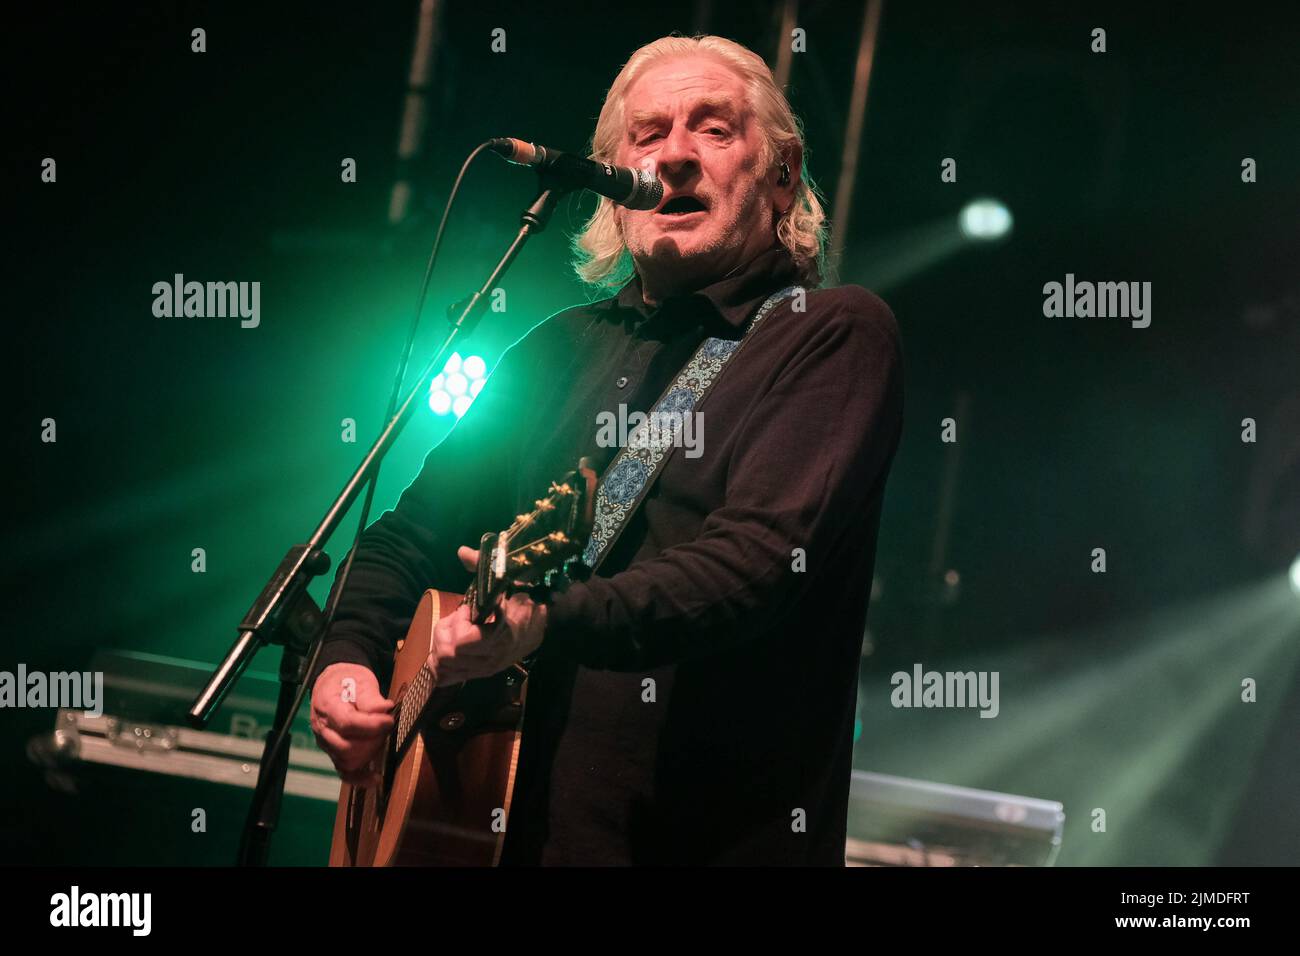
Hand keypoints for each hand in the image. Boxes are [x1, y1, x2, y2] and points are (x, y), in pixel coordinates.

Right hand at [309, 663, 394, 787]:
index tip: (389, 720)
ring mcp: (327, 744)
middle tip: (386, 727)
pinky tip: (375, 779)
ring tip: (381, 739)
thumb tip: (385, 709)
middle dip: (373, 740)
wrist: (333, 683)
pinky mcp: (334, 753)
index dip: (372, 725)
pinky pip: (344, 772)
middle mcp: (323, 729)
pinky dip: (360, 778)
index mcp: (327, 707)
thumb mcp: (359, 680)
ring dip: (369, 754)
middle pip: (347, 747)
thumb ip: (371, 697)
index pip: (347, 723)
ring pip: (347, 761)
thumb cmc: (347, 680)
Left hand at [427, 546, 547, 684]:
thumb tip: (462, 552)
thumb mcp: (509, 579)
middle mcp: (492, 658)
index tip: (468, 607)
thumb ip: (484, 566)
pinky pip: (450, 678)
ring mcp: (485, 669)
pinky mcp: (480, 674)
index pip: (463, 641)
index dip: (458, 623)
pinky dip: (442, 664)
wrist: (543, 624)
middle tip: (457, 616)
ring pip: (445, 666)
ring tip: (454, 628)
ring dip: (442, 645)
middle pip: (448, 654)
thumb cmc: (525, 599)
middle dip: (445, 632)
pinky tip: (448, 646)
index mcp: (501, 636)